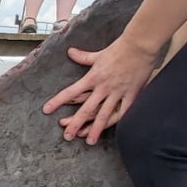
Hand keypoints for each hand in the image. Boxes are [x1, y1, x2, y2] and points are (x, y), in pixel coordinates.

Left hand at [41, 35, 163, 145]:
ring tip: (89, 141)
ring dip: (96, 128)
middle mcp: (103, 87)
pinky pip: (124, 111)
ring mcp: (118, 92)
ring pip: (104, 114)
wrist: (140, 45)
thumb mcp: (98, 54)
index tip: (46, 110)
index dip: (58, 101)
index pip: (71, 91)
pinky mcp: (132, 94)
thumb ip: (83, 57)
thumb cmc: (119, 49)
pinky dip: (118, 121)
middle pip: (86, 109)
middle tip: (67, 135)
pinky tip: (114, 132)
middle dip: (76, 123)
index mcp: (92, 77)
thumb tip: (70, 52)